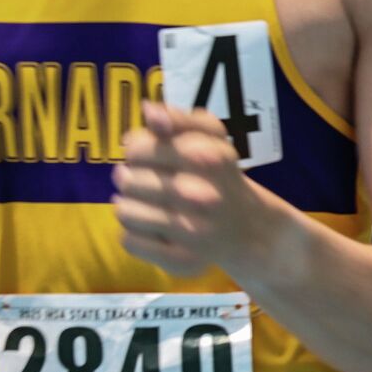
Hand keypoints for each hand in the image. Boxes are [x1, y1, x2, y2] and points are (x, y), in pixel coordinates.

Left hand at [112, 102, 282, 277]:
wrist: (247, 229)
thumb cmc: (218, 177)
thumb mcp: (211, 139)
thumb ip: (180, 120)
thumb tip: (149, 111)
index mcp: (211, 158)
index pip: (139, 148)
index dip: (136, 150)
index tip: (145, 155)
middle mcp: (206, 197)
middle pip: (127, 180)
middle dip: (129, 178)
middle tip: (145, 181)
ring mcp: (193, 233)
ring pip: (124, 212)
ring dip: (128, 206)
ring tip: (145, 204)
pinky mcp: (182, 261)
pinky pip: (130, 241)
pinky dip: (134, 234)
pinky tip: (153, 228)